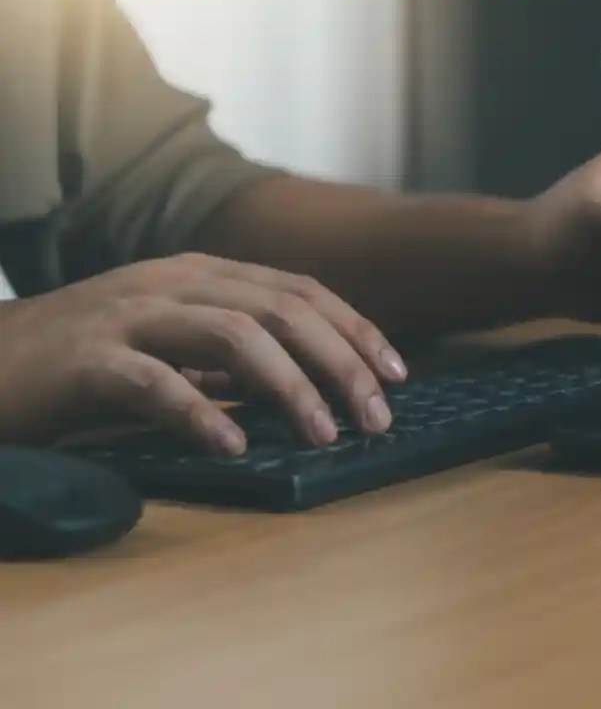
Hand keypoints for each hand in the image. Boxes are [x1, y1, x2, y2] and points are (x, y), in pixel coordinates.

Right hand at [0, 253, 406, 453]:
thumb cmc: (82, 361)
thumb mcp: (170, 345)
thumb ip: (231, 358)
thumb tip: (308, 388)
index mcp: (199, 276)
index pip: (300, 291)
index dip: (355, 329)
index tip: (397, 374)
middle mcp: (171, 284)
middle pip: (282, 309)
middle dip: (342, 362)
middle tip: (377, 416)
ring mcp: (127, 315)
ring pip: (234, 335)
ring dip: (291, 387)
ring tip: (325, 434)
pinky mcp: (85, 360)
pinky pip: (155, 383)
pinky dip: (201, 415)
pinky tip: (234, 447)